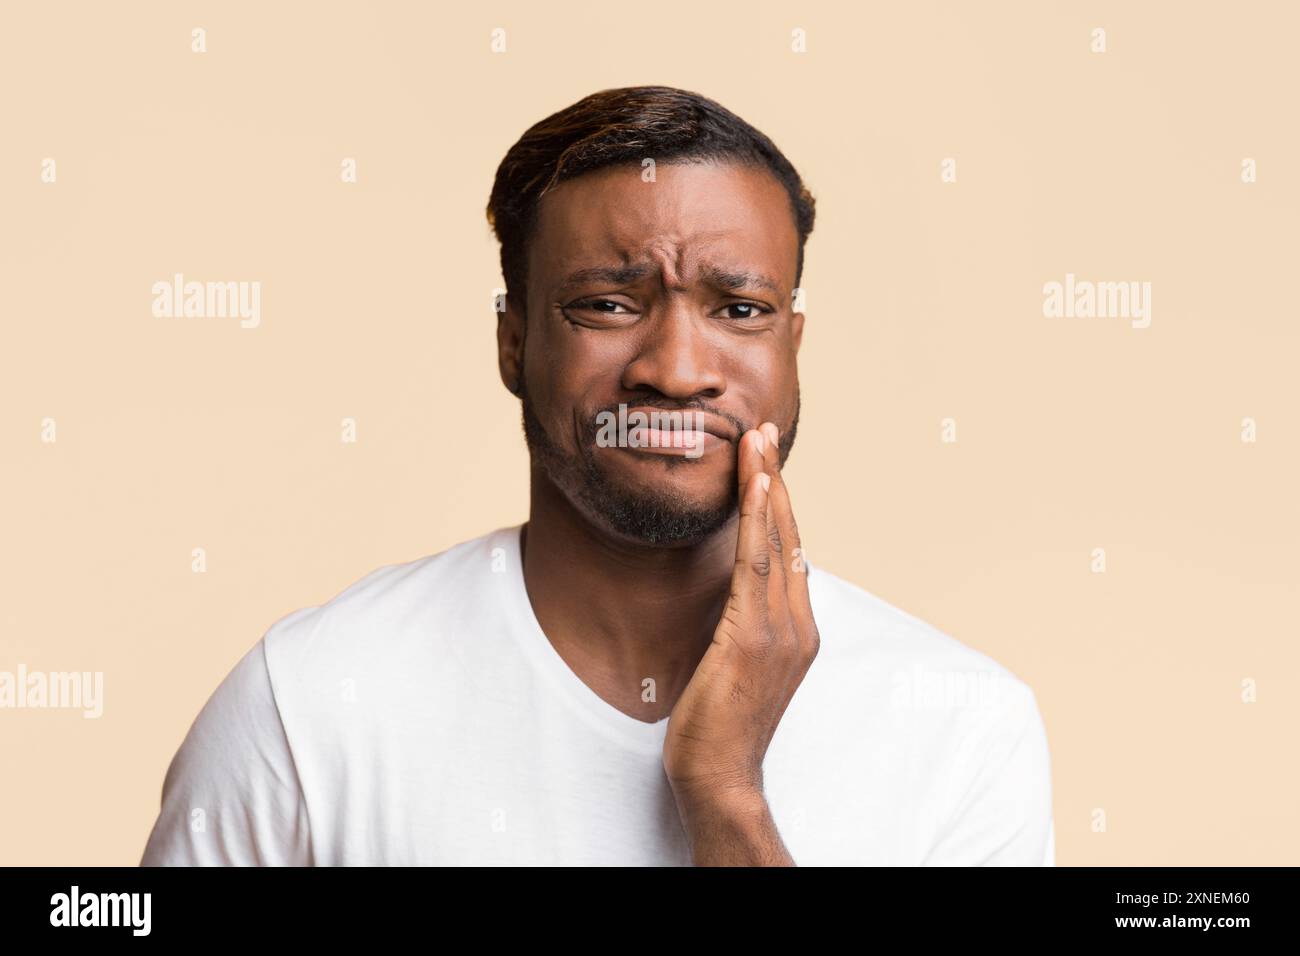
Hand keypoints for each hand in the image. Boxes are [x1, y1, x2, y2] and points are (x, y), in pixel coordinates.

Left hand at [663, 421, 820, 854]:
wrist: (718, 772)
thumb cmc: (718, 722)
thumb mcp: (735, 662)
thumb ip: (742, 622)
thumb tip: (729, 591)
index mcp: (797, 630)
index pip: (791, 551)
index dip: (779, 503)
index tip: (765, 461)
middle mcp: (799, 625)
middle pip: (790, 535)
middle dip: (775, 480)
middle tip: (763, 432)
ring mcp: (781, 631)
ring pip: (777, 541)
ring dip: (766, 485)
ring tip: (756, 442)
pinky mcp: (754, 637)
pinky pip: (757, 566)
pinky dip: (759, 521)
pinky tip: (755, 487)